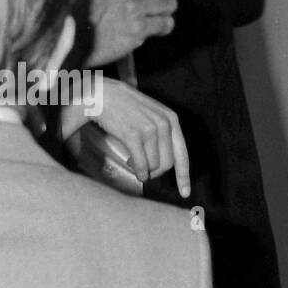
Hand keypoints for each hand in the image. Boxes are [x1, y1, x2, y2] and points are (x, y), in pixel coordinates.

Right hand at [85, 0, 208, 65]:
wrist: (73, 38)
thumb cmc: (88, 8)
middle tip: (150, 3)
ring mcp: (133, 8)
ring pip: (170, 4)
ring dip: (163, 12)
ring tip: (146, 17)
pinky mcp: (138, 29)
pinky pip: (165, 24)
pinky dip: (161, 27)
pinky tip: (147, 29)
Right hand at [90, 77, 189, 194]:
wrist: (102, 94)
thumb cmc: (125, 106)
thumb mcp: (152, 114)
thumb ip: (163, 133)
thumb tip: (167, 163)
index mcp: (171, 119)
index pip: (182, 154)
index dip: (184, 176)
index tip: (185, 193)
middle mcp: (164, 124)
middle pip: (167, 164)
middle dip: (155, 172)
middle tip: (144, 170)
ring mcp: (150, 129)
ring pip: (153, 166)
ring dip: (143, 169)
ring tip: (132, 160)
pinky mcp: (134, 135)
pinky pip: (141, 164)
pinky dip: (137, 171)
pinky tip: (131, 166)